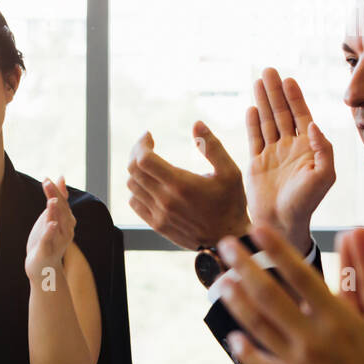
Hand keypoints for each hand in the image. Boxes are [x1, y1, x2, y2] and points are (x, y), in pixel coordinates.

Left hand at [25, 176, 74, 280]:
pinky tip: (51, 223)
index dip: (55, 191)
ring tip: (51, 201)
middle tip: (47, 184)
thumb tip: (61, 177)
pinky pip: (50, 240)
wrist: (43, 268)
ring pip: (58, 225)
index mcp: (67, 221)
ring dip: (55, 212)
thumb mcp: (52, 216)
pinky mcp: (48, 251)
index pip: (62, 203)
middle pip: (62, 211)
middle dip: (55, 197)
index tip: (46, 179)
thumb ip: (58, 199)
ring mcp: (58, 242)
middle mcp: (66, 231)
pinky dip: (51, 232)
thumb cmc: (47, 240)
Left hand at [126, 124, 248, 249]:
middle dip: (136, 152)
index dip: (141, 144)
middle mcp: (166, 200)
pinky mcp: (157, 225)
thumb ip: (212, 146)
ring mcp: (159, 214)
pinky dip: (137, 189)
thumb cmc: (231, 203)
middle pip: (133, 170)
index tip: (149, 136)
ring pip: (132, 186)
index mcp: (181, 184)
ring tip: (150, 162)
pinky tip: (151, 183)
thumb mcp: (230, 171)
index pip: (144, 160)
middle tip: (147, 145)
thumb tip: (197, 124)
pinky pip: (134, 203)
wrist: (228, 239)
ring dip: (136, 170)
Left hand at [216, 224, 363, 363]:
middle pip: (268, 296)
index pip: (301, 277)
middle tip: (224, 244)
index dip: (277, 250)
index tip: (257, 229)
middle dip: (243, 266)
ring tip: (221, 280)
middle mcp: (312, 342)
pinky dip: (244, 348)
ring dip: (236, 301)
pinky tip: (233, 335)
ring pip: (257, 326)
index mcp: (341, 324)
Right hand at [243, 69, 333, 253]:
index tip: (288, 79)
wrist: (282, 222)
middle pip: (281, 113)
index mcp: (308, 147)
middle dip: (275, 91)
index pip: (301, 116)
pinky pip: (254, 138)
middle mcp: (290, 147)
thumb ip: (322, 149)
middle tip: (268, 70)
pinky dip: (252, 123)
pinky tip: (251, 107)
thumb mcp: (324, 176)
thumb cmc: (306, 202)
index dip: (295, 97)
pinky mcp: (256, 162)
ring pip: (266, 121)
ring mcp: (272, 153)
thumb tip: (311, 124)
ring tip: (257, 81)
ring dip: (262, 101)